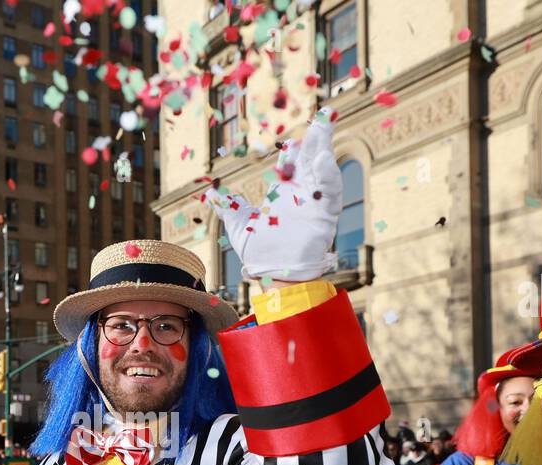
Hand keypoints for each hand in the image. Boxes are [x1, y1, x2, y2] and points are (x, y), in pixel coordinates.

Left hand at [203, 111, 344, 281]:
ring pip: (323, 169)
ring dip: (324, 149)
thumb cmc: (259, 252)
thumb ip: (227, 206)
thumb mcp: (238, 225)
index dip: (293, 146)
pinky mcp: (324, 215)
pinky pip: (330, 192)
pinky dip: (328, 175)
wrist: (272, 273)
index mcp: (283, 192)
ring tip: (323, 129)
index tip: (294, 131)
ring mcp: (314, 203)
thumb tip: (211, 194)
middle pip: (311, 158)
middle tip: (323, 115)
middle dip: (317, 136)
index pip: (291, 161)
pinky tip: (322, 159)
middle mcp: (301, 194)